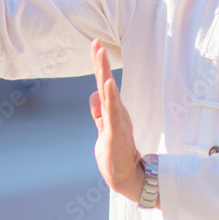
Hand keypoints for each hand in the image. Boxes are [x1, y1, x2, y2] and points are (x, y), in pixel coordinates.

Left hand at [89, 39, 147, 204]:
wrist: (125, 177)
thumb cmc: (116, 154)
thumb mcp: (103, 128)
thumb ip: (98, 113)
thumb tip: (93, 93)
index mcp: (111, 110)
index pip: (102, 83)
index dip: (99, 65)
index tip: (95, 45)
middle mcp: (115, 111)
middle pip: (105, 83)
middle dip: (100, 62)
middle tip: (96, 42)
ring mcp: (116, 120)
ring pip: (109, 93)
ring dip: (104, 73)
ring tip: (101, 55)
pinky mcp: (116, 132)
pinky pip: (112, 111)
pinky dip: (110, 97)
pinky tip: (107, 83)